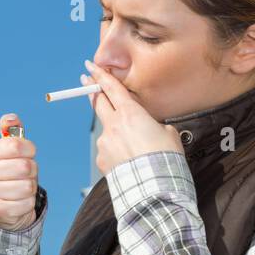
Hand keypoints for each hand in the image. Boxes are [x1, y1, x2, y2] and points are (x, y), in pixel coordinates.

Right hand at [0, 113, 38, 229]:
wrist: (2, 206)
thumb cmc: (9, 173)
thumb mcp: (10, 151)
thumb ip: (12, 132)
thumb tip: (10, 118)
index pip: (15, 145)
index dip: (30, 149)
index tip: (29, 153)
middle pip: (24, 167)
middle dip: (32, 171)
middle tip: (25, 174)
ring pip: (27, 187)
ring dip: (30, 188)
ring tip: (21, 187)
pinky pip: (26, 204)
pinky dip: (28, 203)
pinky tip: (19, 201)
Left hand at [83, 59, 183, 173]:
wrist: (154, 187)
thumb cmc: (165, 159)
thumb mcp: (168, 134)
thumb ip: (155, 125)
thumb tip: (151, 129)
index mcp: (130, 114)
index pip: (112, 88)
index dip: (101, 75)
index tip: (91, 66)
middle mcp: (113, 125)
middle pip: (98, 102)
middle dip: (92, 89)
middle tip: (85, 80)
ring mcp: (104, 143)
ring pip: (108, 131)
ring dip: (117, 135)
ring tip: (137, 151)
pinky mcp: (102, 160)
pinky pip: (109, 151)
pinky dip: (117, 153)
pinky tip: (130, 162)